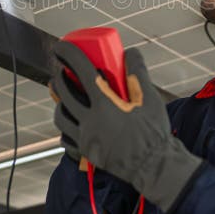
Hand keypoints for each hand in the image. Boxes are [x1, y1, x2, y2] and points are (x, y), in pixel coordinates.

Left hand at [50, 42, 202, 211]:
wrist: (154, 167)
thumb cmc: (153, 133)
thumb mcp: (149, 98)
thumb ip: (137, 72)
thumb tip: (130, 53)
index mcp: (104, 105)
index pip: (81, 71)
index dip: (69, 54)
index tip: (61, 46)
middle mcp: (90, 122)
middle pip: (65, 93)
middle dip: (60, 77)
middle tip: (62, 69)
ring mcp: (86, 139)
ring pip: (61, 117)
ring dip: (59, 102)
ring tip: (64, 95)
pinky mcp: (87, 153)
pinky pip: (66, 138)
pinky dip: (65, 126)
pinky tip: (71, 121)